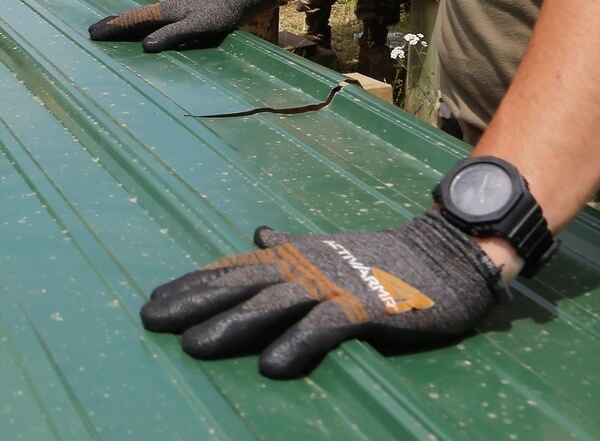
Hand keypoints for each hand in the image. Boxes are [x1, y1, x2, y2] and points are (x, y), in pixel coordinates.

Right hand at [86, 0, 277, 52]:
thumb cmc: (219, 14)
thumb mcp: (197, 27)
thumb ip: (172, 35)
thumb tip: (144, 46)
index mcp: (165, 12)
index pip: (133, 21)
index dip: (114, 28)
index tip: (94, 33)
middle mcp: (165, 9)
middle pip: (134, 17)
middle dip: (114, 24)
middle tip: (93, 30)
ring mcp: (173, 10)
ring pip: (143, 18)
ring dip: (126, 24)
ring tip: (112, 28)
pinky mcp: (182, 13)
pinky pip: (153, 20)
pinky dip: (140, 24)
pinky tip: (144, 29)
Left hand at [141, 212, 504, 377]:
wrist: (447, 255)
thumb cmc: (386, 260)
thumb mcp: (329, 251)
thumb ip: (290, 249)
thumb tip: (257, 235)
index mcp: (295, 257)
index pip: (234, 270)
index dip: (194, 285)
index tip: (154, 301)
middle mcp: (306, 267)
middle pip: (240, 285)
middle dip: (194, 302)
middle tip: (152, 319)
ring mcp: (335, 284)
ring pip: (272, 305)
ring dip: (231, 325)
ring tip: (193, 346)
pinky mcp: (366, 307)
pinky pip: (325, 327)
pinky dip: (297, 344)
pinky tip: (271, 365)